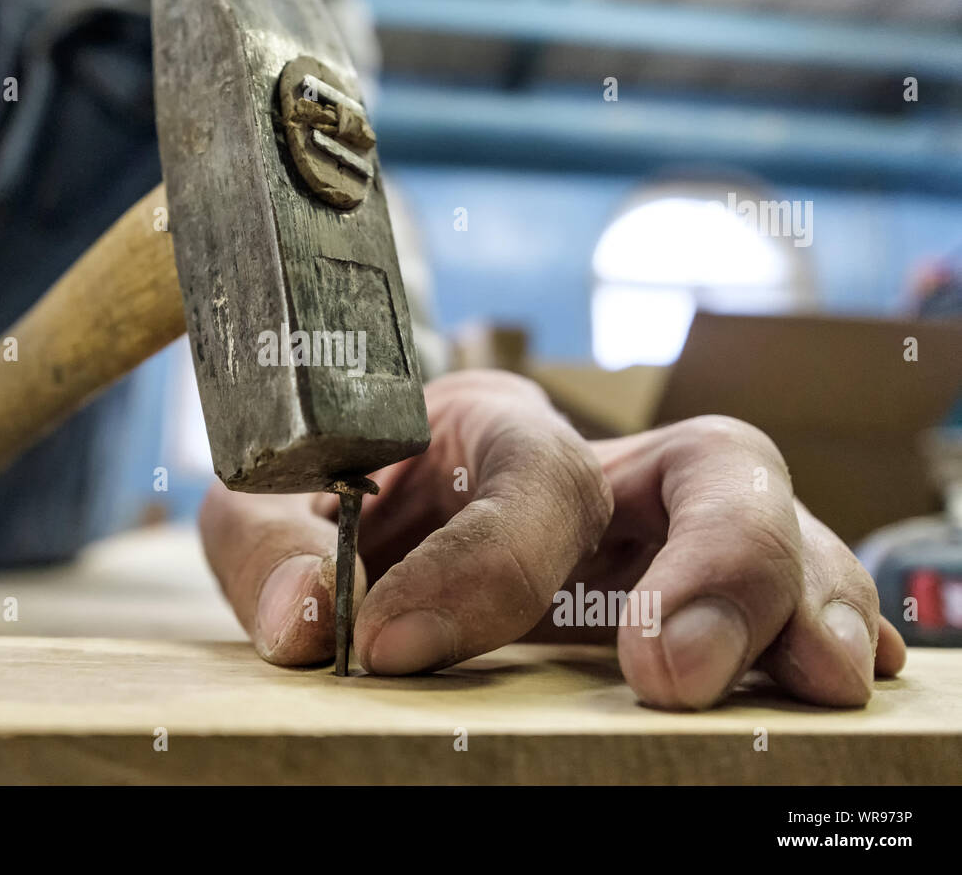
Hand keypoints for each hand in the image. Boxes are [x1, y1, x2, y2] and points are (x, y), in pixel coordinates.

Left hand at [200, 369, 907, 708]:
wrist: (356, 506)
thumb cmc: (321, 505)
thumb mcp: (267, 517)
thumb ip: (273, 559)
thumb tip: (309, 630)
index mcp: (492, 428)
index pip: (527, 474)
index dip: (479, 562)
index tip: (402, 646)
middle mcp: (597, 463)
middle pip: (709, 463)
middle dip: (711, 561)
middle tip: (673, 675)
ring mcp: (662, 523)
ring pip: (774, 520)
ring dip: (799, 598)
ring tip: (821, 679)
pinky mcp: (697, 581)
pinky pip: (791, 582)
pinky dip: (821, 619)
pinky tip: (840, 669)